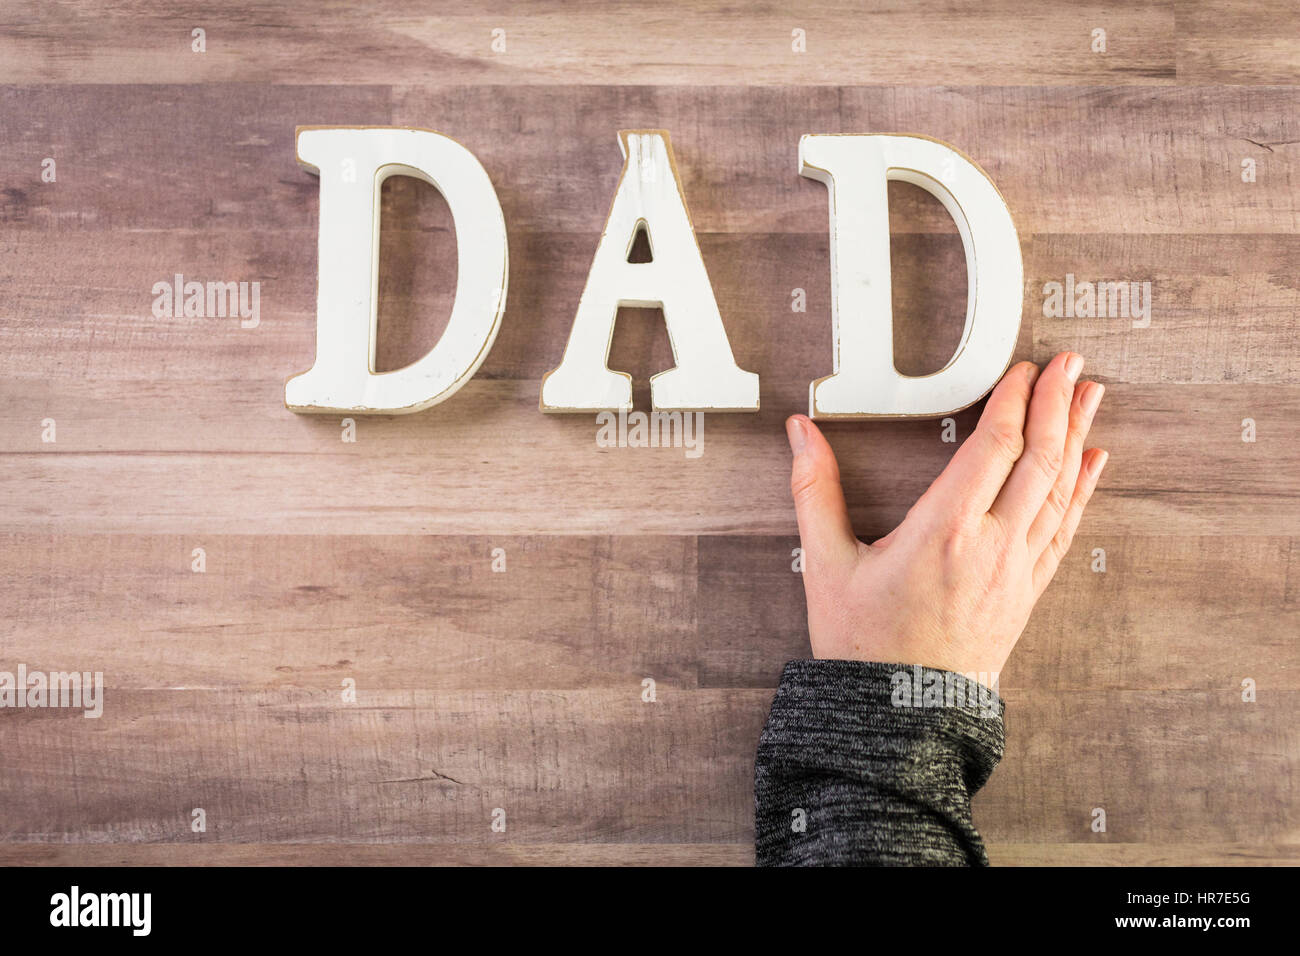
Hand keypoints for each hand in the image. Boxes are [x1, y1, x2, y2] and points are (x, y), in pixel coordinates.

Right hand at [786, 351, 1107, 677]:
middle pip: (1039, 460)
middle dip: (1057, 404)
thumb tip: (800, 432)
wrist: (900, 713)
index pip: (993, 448)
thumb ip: (815, 491)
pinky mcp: (1026, 591)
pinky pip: (1064, 530)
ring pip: (1059, 490)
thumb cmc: (861, 642)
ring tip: (1091, 395)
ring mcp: (1016, 571)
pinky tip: (1093, 462)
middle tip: (1071, 363)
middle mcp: (990, 547)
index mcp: (943, 532)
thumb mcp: (826, 565)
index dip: (1014, 402)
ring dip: (1077, 437)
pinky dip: (1081, 491)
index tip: (1025, 368)